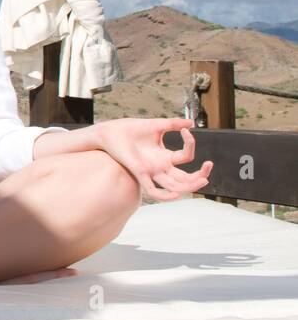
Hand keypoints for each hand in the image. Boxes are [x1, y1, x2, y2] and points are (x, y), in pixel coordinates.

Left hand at [96, 117, 212, 201]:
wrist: (110, 132)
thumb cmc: (130, 129)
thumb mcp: (156, 125)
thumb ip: (173, 124)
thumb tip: (192, 123)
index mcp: (164, 155)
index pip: (186, 157)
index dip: (191, 145)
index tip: (187, 131)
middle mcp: (160, 166)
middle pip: (185, 178)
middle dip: (200, 175)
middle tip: (209, 166)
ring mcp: (151, 171)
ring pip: (175, 186)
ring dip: (190, 186)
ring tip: (202, 178)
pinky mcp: (139, 173)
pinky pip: (153, 191)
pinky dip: (166, 196)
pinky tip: (177, 192)